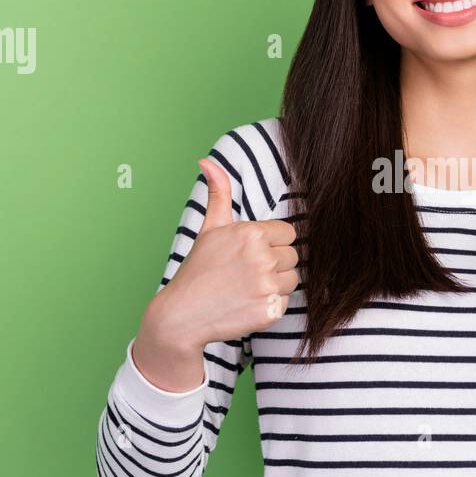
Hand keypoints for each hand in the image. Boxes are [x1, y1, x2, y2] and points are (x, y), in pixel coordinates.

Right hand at [141, 157, 298, 354]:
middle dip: (274, 264)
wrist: (182, 315)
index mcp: (251, 233)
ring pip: (292, 279)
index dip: (272, 243)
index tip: (251, 253)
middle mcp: (262, 258)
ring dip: (275, 284)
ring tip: (247, 287)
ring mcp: (267, 286)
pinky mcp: (270, 311)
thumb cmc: (198, 271)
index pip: (289, 233)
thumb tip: (207, 161)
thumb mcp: (209, 229)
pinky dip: (270, 305)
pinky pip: (285, 302)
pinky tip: (248, 303)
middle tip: (246, 272)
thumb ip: (218, 194)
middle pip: (293, 256)